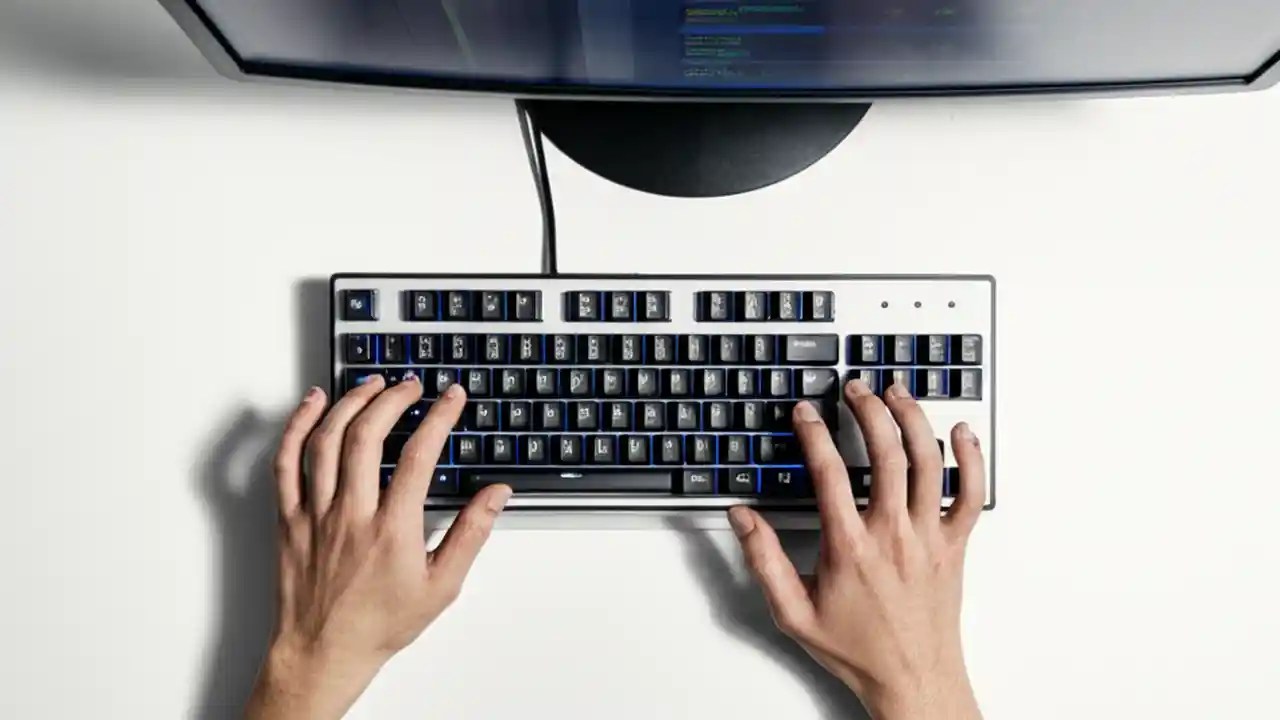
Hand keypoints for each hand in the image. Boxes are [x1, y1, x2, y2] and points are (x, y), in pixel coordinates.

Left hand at [246, 377, 511, 719]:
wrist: (324, 652)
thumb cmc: (379, 624)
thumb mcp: (442, 585)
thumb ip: (471, 534)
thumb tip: (495, 495)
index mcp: (392, 531)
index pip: (417, 456)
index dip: (438, 418)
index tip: (450, 398)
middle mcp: (350, 516)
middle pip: (367, 437)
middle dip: (393, 399)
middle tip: (411, 385)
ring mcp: (315, 514)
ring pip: (326, 442)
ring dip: (350, 404)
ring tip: (372, 385)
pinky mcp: (289, 518)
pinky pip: (286, 462)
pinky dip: (297, 427)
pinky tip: (312, 405)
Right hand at [728, 381, 984, 719]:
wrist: (913, 679)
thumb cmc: (858, 649)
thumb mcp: (793, 611)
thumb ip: (763, 560)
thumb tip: (742, 518)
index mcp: (852, 547)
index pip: (830, 473)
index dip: (813, 433)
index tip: (805, 412)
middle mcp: (894, 535)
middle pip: (886, 454)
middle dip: (868, 410)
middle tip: (855, 389)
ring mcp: (930, 537)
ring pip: (928, 463)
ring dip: (912, 420)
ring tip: (897, 393)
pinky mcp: (956, 545)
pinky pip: (971, 494)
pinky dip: (971, 458)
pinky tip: (962, 432)